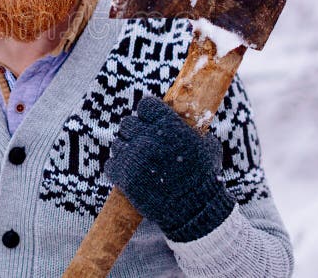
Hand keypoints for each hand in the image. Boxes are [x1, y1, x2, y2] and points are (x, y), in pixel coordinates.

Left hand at [104, 97, 234, 241]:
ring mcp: (134, 158)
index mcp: (168, 126)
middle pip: (128, 123)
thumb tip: (182, 116)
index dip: (148, 113)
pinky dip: (118, 169)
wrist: (196, 211)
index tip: (151, 121)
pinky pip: (110, 164)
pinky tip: (130, 173)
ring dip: (127, 150)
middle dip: (136, 132)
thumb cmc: (205, 178)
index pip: (145, 105)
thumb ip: (191, 128)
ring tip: (138, 161)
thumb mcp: (206, 145)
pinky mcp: (124, 178)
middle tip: (144, 143)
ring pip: (118, 143)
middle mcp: (148, 138)